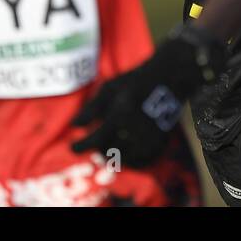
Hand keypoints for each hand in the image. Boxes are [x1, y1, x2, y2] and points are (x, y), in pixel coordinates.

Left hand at [70, 26, 224, 168]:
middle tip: (96, 141)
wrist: (168, 79)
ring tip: (109, 145)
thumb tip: (74, 125)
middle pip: (107, 151)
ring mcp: (147, 139)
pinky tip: (125, 150)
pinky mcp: (158, 142)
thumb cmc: (134, 81)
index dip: (80, 146)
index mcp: (119, 115)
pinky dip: (129, 159)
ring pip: (123, 158)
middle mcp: (133, 131)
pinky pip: (140, 161)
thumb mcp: (109, 88)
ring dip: (112, 154)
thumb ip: (91, 109)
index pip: (95, 139)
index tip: (72, 147)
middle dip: (98, 148)